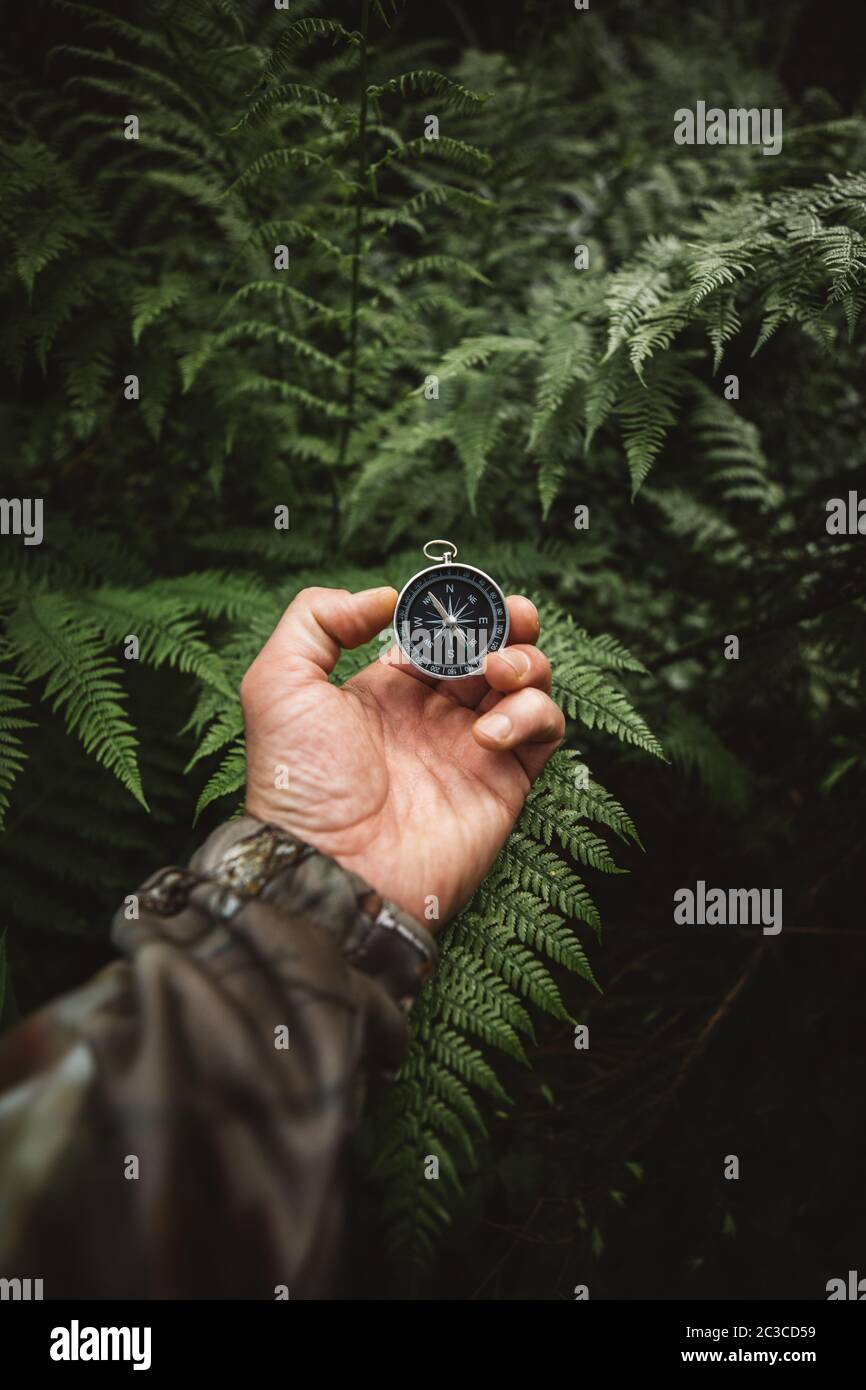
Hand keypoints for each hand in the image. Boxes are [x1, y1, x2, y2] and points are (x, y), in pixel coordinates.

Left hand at [241, 586, 563, 926]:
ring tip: (496, 671)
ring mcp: (473, 747)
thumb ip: (316, 619)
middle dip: (503, 619)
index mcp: (385, 689)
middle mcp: (433, 714)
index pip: (435, 630)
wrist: (332, 870)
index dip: (447, 609)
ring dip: (524, 660)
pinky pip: (546, 730)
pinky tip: (488, 733)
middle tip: (504, 614)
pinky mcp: (505, 782)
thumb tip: (384, 598)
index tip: (445, 601)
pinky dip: (532, 714)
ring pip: (527, 680)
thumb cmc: (299, 784)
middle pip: (490, 646)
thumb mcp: (277, 684)